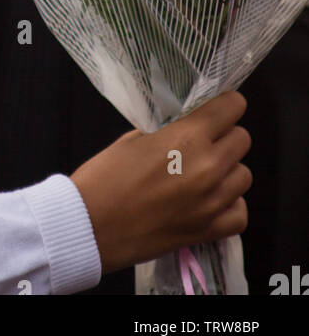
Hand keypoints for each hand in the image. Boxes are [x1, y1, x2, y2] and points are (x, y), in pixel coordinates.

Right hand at [69, 91, 251, 273]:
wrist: (91, 226)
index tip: (215, 109)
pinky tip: (211, 200)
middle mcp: (207, 167)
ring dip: (228, 170)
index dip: (225, 105)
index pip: (232, 107)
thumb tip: (187, 125)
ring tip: (204, 173)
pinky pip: (240, 212)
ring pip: (244, 175)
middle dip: (225, 136)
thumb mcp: (134, 138)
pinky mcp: (209, 230)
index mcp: (186, 137)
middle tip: (204, 141)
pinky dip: (230, 205)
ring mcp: (212, 201)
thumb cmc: (104, 176)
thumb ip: (168, 130)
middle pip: (242, 139)